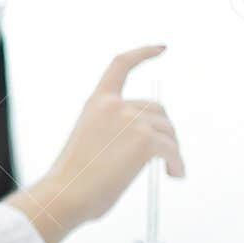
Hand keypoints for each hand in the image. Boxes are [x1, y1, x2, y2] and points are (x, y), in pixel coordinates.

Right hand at [7, 45, 183, 242]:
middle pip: (156, 109)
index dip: (143, 53)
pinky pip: (173, 150)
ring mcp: (131, 121)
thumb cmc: (72, 180)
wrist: (66, 195)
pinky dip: (177, 164)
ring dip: (173, 150)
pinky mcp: (146, 141)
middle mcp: (114, 106)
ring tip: (170, 169)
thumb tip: (144, 146)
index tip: (162, 47)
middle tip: (166, 154)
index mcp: (96, 104)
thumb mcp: (90, 144)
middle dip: (165, 131)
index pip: (120, 65)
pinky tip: (174, 175)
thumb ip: (113, 134)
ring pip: (168, 131)